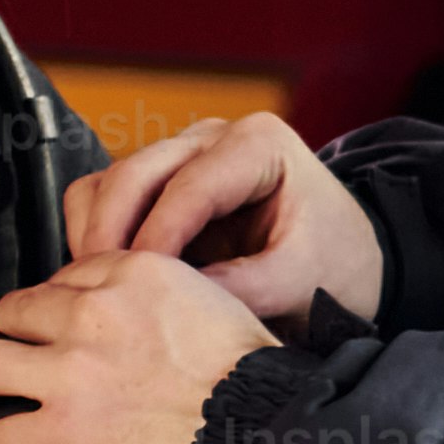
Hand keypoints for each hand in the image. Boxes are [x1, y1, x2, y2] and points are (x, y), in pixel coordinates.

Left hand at [0, 248, 265, 443]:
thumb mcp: (218, 308)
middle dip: (14, 339)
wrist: (266, 439)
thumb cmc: (258, 388)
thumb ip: (166, 305)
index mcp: (136, 275)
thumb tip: (144, 329)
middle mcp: (93, 315)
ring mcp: (69, 374)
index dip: (59, 309)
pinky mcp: (59, 434)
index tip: (63, 332)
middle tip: (19, 362)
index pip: (66, 276)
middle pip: (13, 311)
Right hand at [63, 108, 384, 329]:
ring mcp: (181, 155)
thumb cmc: (334, 265)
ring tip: (101, 290)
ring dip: (96, 234)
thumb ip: (240, 290)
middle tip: (100, 293)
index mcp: (258, 145)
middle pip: (134, 173)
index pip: (190, 187)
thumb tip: (169, 304)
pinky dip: (96, 234)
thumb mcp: (299, 281)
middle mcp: (213, 138)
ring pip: (110, 182)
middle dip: (111, 235)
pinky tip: (107, 279)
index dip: (156, 239)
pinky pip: (107, 197)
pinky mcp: (160, 184)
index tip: (138, 288)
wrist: (347, 261)